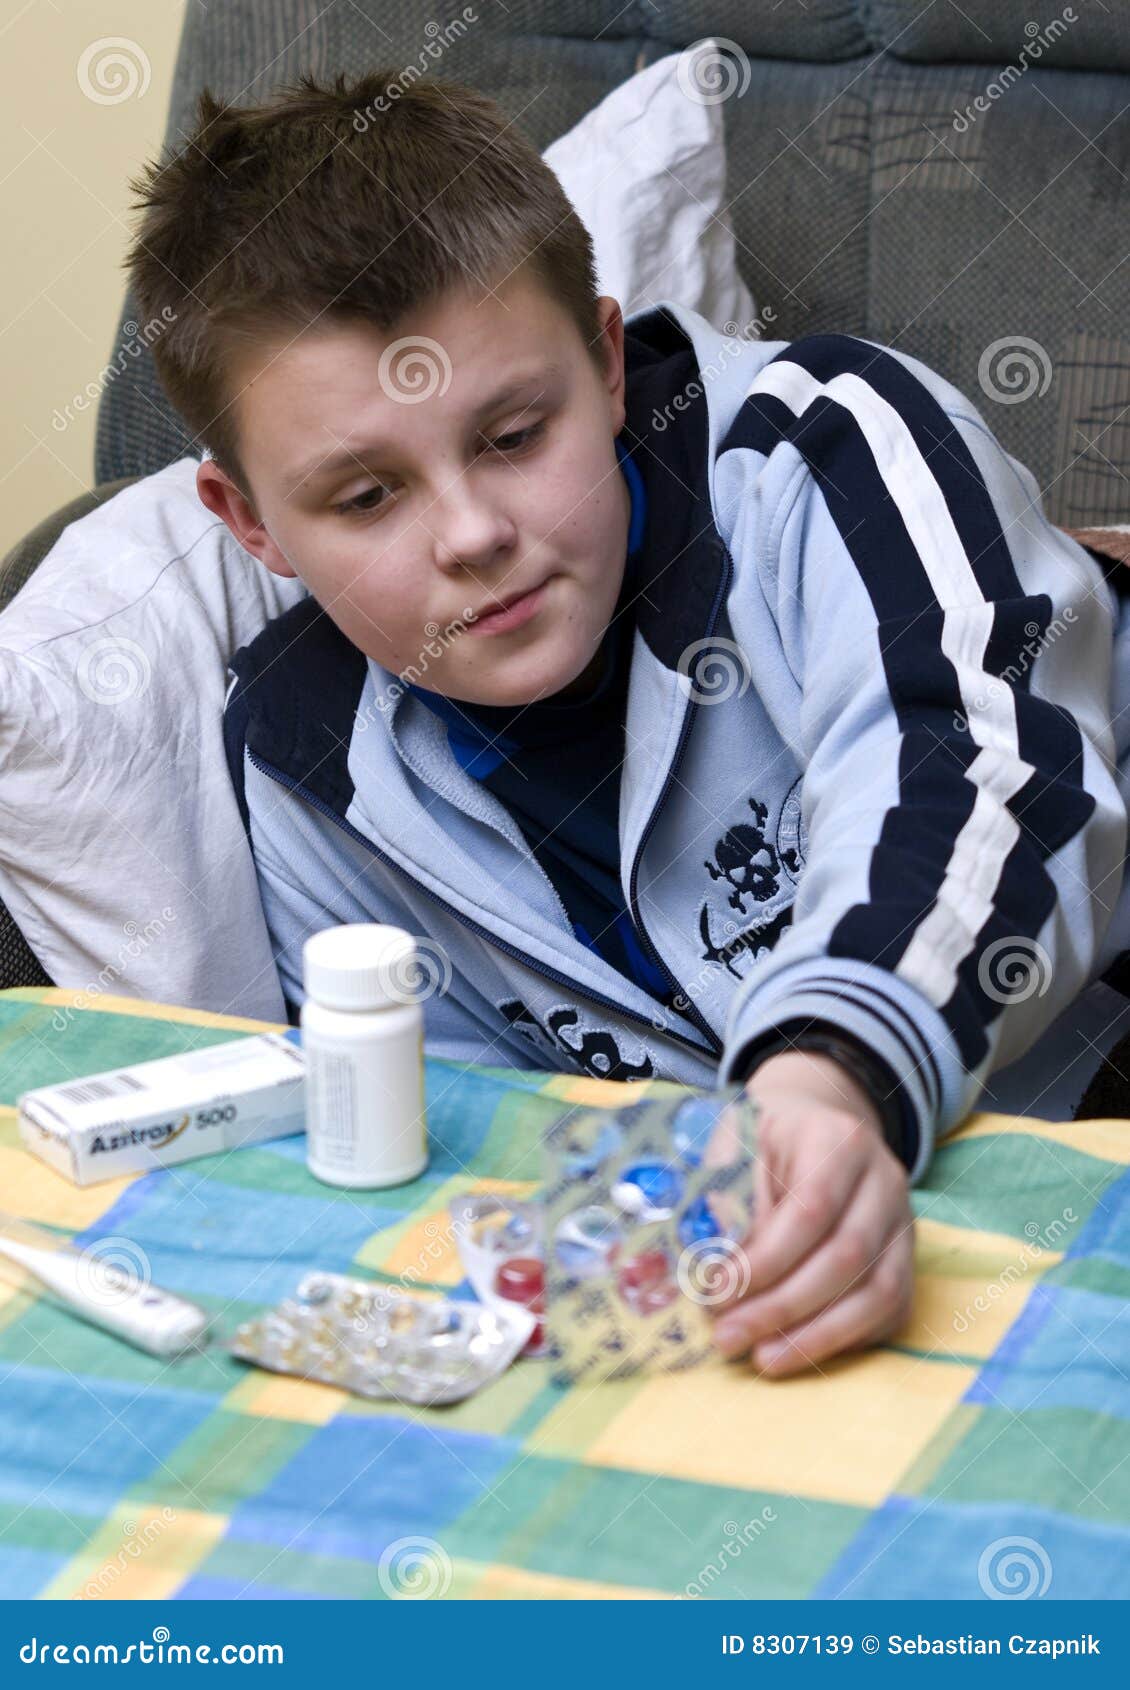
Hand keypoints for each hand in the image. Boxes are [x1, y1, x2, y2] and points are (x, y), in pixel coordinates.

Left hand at [707, 1048, 914, 1376]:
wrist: (823, 1131)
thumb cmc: (770, 1146)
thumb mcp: (744, 1150)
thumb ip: (732, 1205)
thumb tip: (707, 1276)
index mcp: (839, 1140)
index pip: (811, 1209)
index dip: (764, 1260)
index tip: (717, 1292)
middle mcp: (884, 1181)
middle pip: (845, 1256)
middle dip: (781, 1307)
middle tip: (727, 1336)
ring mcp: (904, 1224)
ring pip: (877, 1293)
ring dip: (815, 1336)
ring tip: (761, 1358)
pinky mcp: (909, 1263)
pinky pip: (888, 1312)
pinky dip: (843, 1340)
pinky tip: (797, 1351)